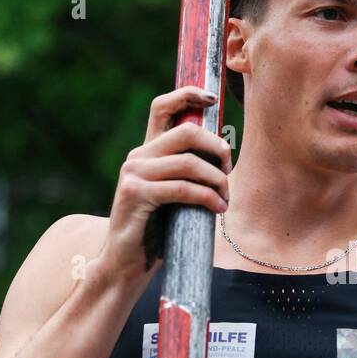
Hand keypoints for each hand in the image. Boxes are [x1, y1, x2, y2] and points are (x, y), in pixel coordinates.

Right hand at [93, 86, 232, 287]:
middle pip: (186, 132)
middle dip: (217, 148)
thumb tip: (223, 155)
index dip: (187, 95)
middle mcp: (138, 157)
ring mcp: (134, 174)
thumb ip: (188, 173)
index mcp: (148, 152)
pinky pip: (183, 189)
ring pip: (188, 163)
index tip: (213, 98)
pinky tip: (217, 209)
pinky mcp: (136, 194)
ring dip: (216, 180)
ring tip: (225, 198)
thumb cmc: (157, 230)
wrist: (127, 262)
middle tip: (229, 171)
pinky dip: (207, 198)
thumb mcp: (175, 195)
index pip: (163, 107)